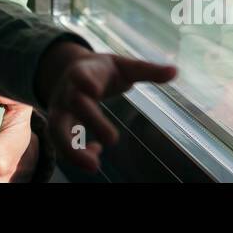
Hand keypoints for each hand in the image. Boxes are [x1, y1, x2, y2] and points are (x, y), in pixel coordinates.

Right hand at [36, 42, 176, 173]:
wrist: (70, 71)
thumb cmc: (102, 71)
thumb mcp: (123, 66)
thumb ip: (147, 70)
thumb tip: (175, 71)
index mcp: (84, 72)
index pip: (80, 75)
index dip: (84, 82)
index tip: (94, 91)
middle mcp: (68, 91)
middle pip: (72, 105)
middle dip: (90, 122)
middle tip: (113, 141)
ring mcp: (61, 109)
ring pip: (57, 130)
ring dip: (72, 150)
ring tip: (93, 166)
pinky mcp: (60, 126)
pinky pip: (61, 144)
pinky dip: (76, 153)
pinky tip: (95, 156)